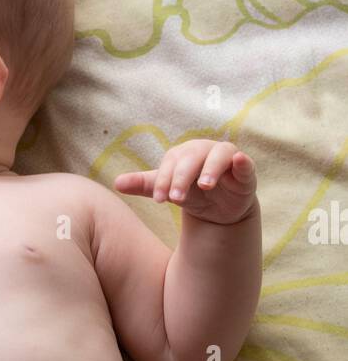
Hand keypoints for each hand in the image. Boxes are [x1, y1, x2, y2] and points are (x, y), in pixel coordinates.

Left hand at [113, 140, 257, 224]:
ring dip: (210, 169)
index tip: (159, 199)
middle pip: (192, 159)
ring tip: (204, 186)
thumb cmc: (190, 193)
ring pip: (218, 156)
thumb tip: (116, 183)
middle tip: (175, 198)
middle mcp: (204, 151)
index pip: (171, 164)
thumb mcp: (167, 190)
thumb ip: (144, 185)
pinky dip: (243, 161)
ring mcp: (226, 158)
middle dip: (182, 178)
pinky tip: (240, 161)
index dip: (164, 180)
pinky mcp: (244, 170)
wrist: (218, 209)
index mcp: (183, 154)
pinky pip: (245, 163)